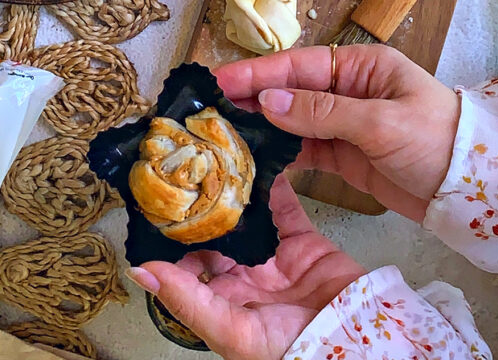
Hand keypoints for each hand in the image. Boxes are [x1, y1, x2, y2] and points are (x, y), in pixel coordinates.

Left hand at [128, 175, 364, 359]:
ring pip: (247, 214)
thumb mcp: (232, 331)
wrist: (357, 342)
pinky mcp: (303, 239)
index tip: (156, 199)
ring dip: (234, 189)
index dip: (172, 233)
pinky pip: (284, 205)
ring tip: (216, 156)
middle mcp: (245, 273)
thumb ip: (187, 300)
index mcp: (223, 298)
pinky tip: (257, 160)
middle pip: (216, 231)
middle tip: (185, 165)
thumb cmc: (291, 349)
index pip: (187, 260)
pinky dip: (273, 183)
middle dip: (202, 203)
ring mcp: (273, 254)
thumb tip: (140, 273)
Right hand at [217, 43, 459, 221]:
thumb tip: (268, 102)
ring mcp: (344, 123)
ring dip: (260, 127)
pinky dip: (279, 153)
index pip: (298, 65)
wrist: (473, 191)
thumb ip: (322, 112)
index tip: (220, 80)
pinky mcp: (344, 156)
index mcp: (359, 67)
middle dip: (250, 98)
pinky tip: (254, 157)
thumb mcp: (381, 123)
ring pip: (291, 121)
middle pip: (289, 91)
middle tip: (208, 107)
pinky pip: (303, 149)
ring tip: (222, 133)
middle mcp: (347, 89)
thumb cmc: (437, 141)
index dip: (257, 73)